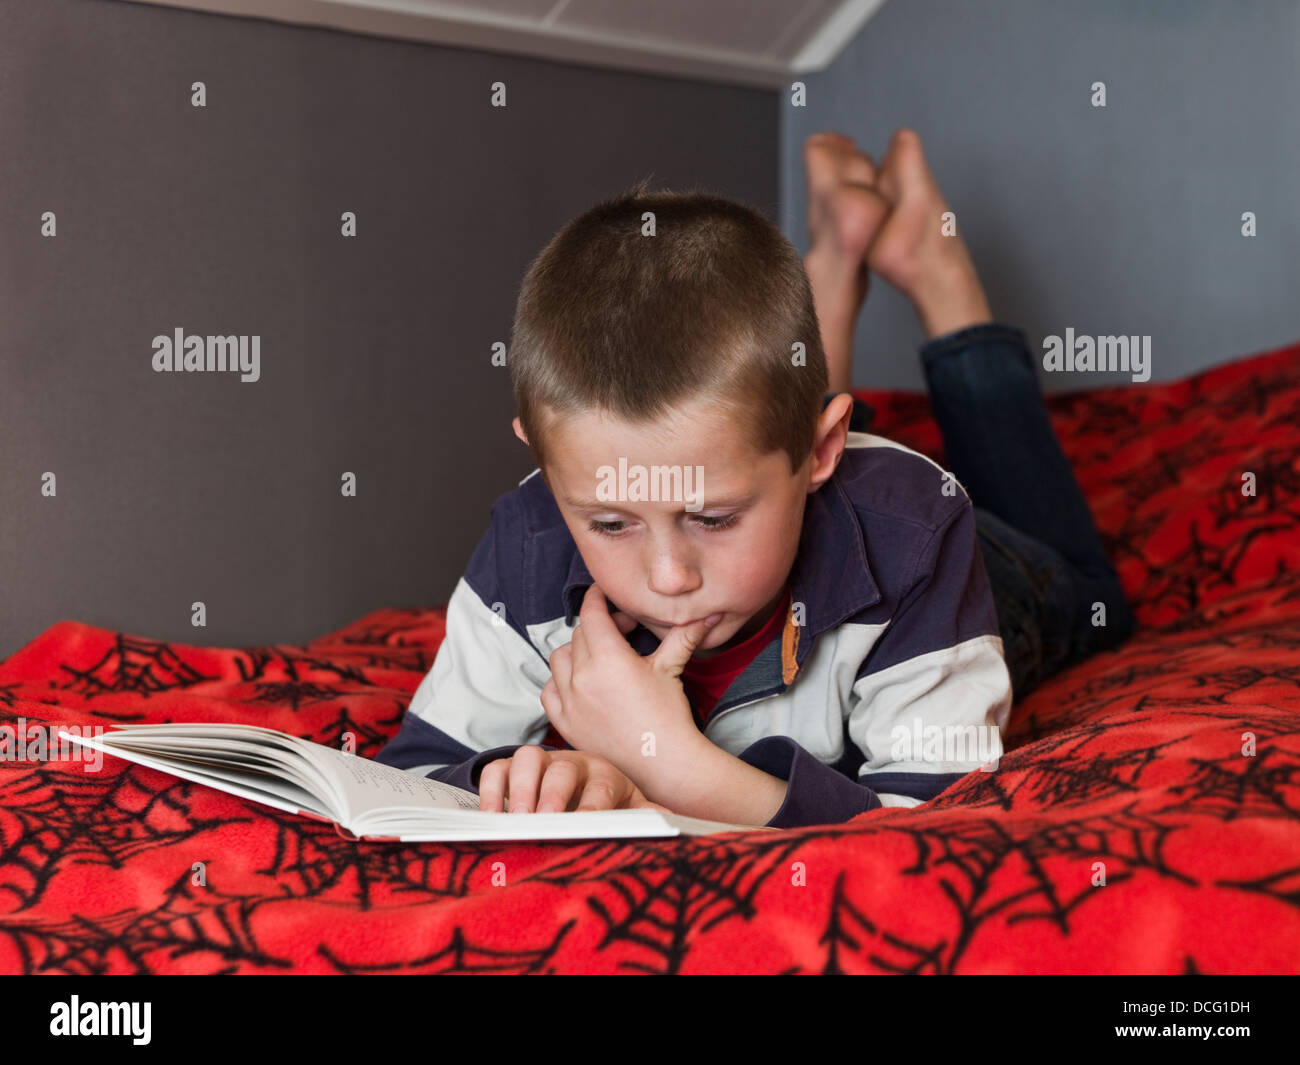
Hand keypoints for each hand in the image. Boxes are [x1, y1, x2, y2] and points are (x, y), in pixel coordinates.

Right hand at [477, 746, 670, 813]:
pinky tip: (491, 816)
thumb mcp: (631, 809)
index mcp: (606, 775)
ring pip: (527, 759)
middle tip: (543, 821)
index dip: (593, 804)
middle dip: (552, 795)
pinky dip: (491, 789)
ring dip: (520, 788)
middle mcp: (573, 763)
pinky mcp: (514, 769)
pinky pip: (497, 768)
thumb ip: (647, 817)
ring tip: (516, 819)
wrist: (585, 785)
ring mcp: (542, 763)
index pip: (602, 784)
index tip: (584, 823)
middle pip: (562, 769)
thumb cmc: (609, 803)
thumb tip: (674, 824)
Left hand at [541, 583, 720, 779]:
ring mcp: (570, 701)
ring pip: (558, 659)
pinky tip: (577, 682)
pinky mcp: (565, 723)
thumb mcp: (672, 669)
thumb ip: (683, 637)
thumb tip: (710, 616)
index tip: (601, 594)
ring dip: (575, 651)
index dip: (596, 598)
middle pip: (579, 635)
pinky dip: (559, 681)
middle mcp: (583, 677)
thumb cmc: (669, 717)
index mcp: (608, 658)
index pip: (592, 614)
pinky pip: (549, 691)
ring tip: (598, 655)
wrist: (662, 762)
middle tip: (621, 631)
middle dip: (598, 625)